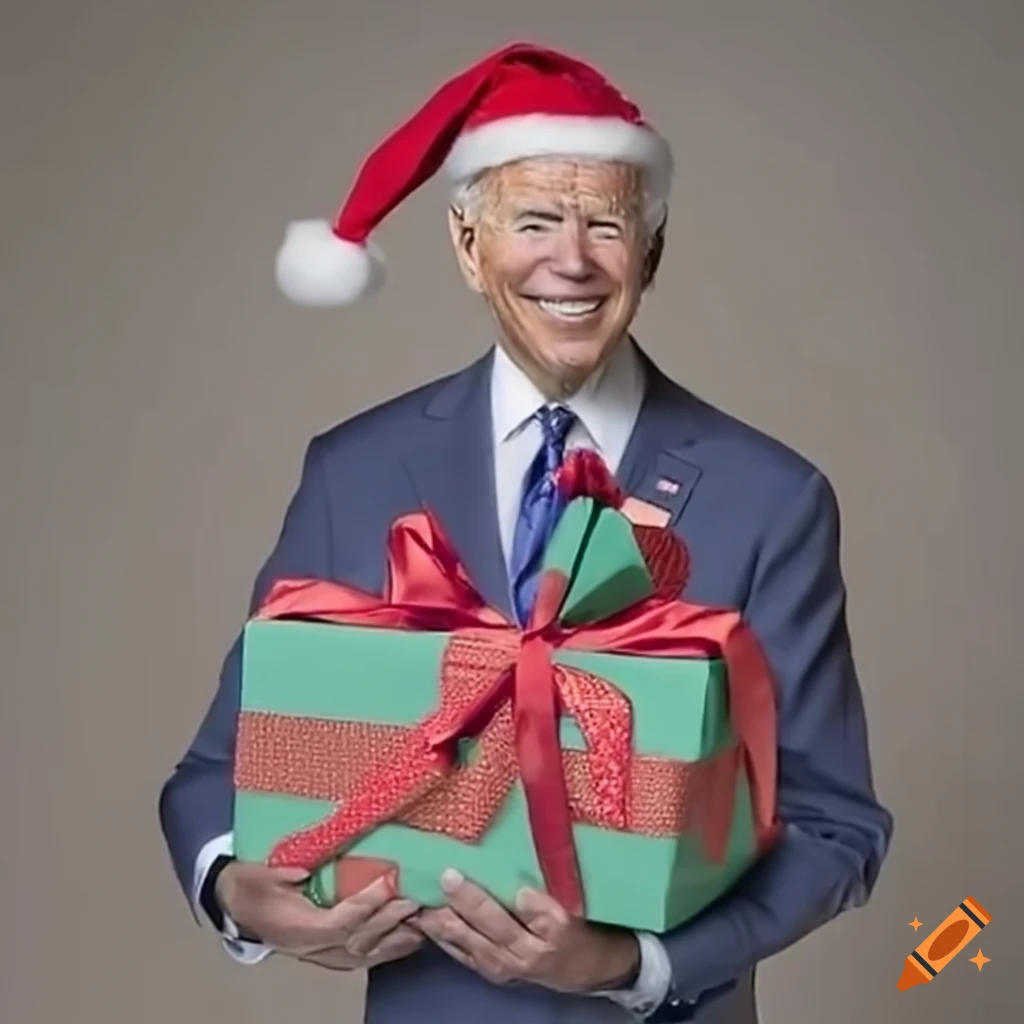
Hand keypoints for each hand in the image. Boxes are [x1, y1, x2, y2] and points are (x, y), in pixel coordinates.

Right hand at [216, 862, 423, 969]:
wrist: (236, 906)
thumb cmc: (249, 885)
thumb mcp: (256, 874)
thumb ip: (279, 873)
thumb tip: (303, 870)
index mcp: (297, 927)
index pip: (339, 920)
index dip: (367, 903)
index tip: (390, 879)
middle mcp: (313, 947)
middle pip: (360, 938)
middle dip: (391, 919)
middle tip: (418, 896)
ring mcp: (323, 955)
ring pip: (367, 953)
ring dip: (398, 938)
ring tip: (426, 920)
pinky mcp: (331, 954)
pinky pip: (365, 957)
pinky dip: (391, 949)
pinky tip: (413, 938)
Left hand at [412, 869, 638, 992]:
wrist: (579, 968)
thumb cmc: (574, 922)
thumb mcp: (573, 901)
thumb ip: (548, 884)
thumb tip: (519, 861)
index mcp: (556, 928)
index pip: (538, 911)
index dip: (522, 898)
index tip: (505, 878)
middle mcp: (529, 951)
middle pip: (497, 925)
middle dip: (471, 901)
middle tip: (448, 875)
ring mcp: (506, 966)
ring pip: (472, 941)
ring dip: (446, 919)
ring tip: (423, 897)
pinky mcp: (491, 973)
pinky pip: (462, 954)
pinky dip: (441, 936)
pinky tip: (424, 918)